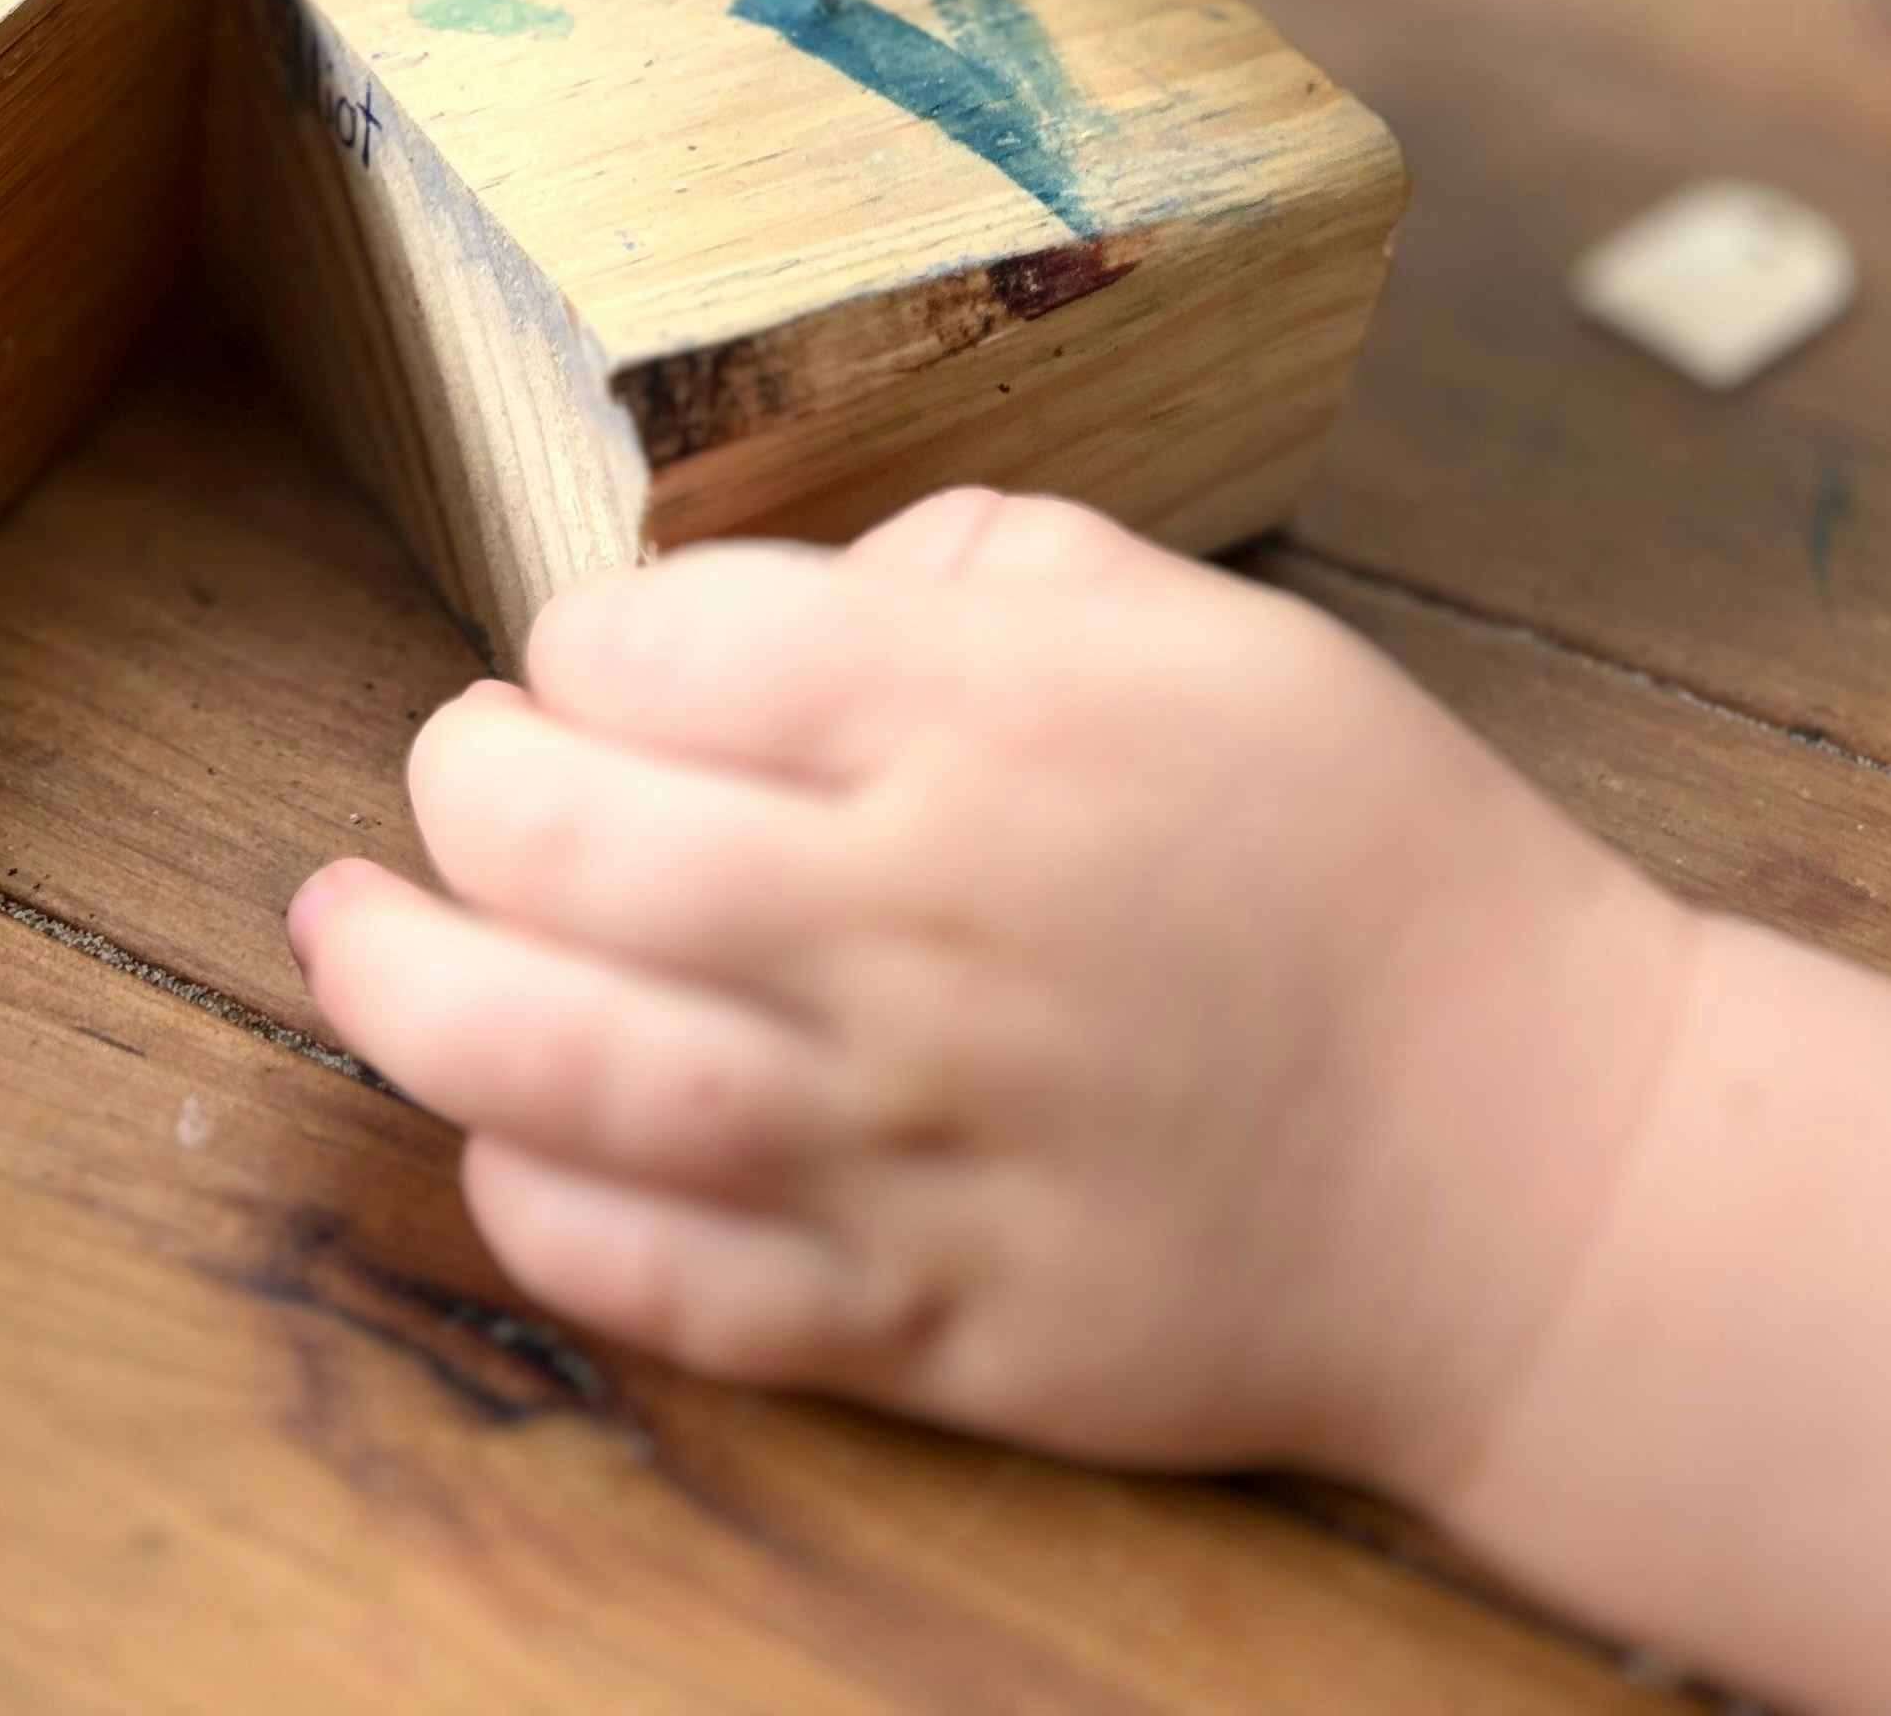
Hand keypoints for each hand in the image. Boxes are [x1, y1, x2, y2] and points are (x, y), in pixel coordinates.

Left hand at [288, 490, 1695, 1490]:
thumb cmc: (1364, 861)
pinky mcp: (932, 1324)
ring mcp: (913, 1139)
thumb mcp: (1198, 622)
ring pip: (562, 1067)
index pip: (649, 646)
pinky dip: (539, 1208)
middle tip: (453, 784)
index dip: (582, 646)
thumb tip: (775, 601)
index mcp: (981, 717)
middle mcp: (916, 920)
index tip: (599, 673)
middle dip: (453, 789)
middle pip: (554, 840)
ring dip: (405, 993)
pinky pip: (669, 1281)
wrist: (1548, 1168)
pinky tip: (497, 1144)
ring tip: (342, 936)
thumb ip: (963, 565)